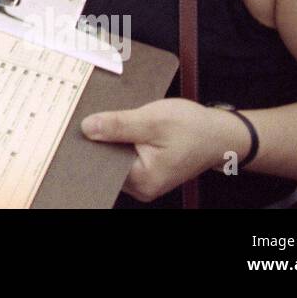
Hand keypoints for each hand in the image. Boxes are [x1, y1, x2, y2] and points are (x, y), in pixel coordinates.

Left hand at [81, 99, 244, 202]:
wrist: (220, 134)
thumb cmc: (193, 128)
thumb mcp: (154, 120)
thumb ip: (119, 125)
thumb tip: (86, 128)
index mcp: (142, 179)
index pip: (101, 162)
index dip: (88, 142)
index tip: (76, 122)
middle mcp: (140, 185)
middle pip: (105, 160)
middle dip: (97, 137)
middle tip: (85, 112)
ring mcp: (142, 178)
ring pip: (112, 154)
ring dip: (107, 135)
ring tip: (103, 114)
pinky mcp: (144, 168)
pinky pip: (122, 152)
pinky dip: (118, 137)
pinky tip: (116, 122)